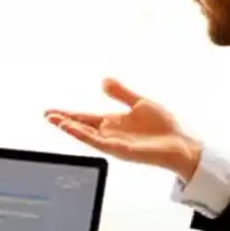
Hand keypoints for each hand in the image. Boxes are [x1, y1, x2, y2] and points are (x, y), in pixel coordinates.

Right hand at [45, 78, 201, 179]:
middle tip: (47, 116)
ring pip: (87, 136)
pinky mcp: (122, 150)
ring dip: (71, 129)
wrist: (182, 144)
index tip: (52, 111)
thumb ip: (121, 93)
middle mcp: (111, 134)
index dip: (68, 114)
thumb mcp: (140, 103)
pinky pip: (100, 143)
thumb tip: (103, 80)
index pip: (85, 117)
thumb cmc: (164, 128)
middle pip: (82, 126)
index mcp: (114, 123)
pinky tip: (76, 130)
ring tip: (56, 121)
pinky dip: (86, 136)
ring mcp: (115, 143)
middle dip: (64, 122)